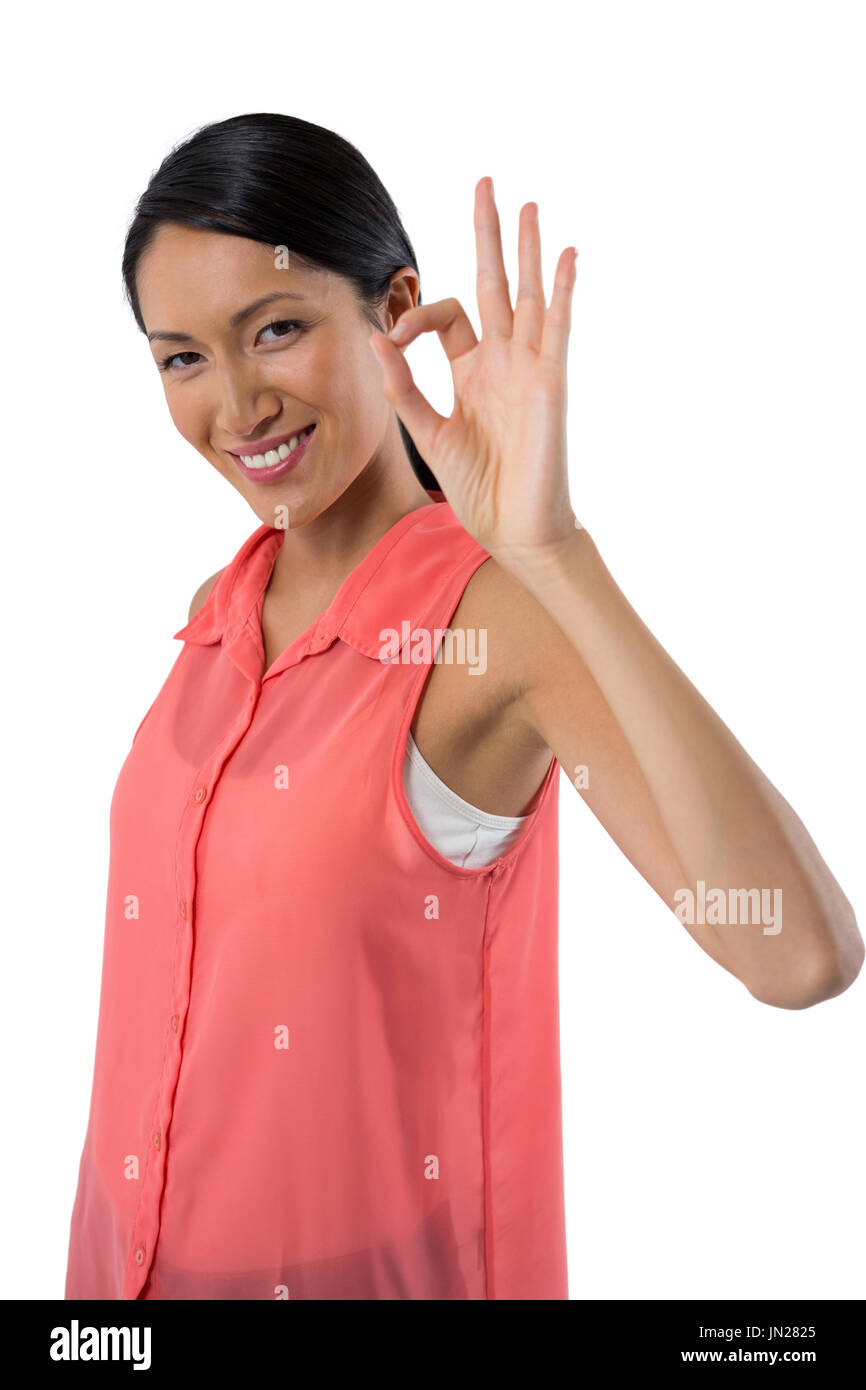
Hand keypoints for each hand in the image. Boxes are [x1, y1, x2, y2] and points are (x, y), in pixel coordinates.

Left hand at [368, 176, 579, 570]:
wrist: (516, 529)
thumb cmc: (480, 489)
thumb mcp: (430, 434)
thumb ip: (404, 389)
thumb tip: (375, 340)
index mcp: (473, 372)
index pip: (448, 318)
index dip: (416, 317)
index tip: (394, 338)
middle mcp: (504, 361)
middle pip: (494, 284)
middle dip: (488, 235)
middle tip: (485, 184)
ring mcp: (530, 368)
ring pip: (528, 294)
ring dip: (528, 249)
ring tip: (527, 204)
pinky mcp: (550, 383)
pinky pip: (558, 328)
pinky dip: (563, 290)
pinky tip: (566, 254)